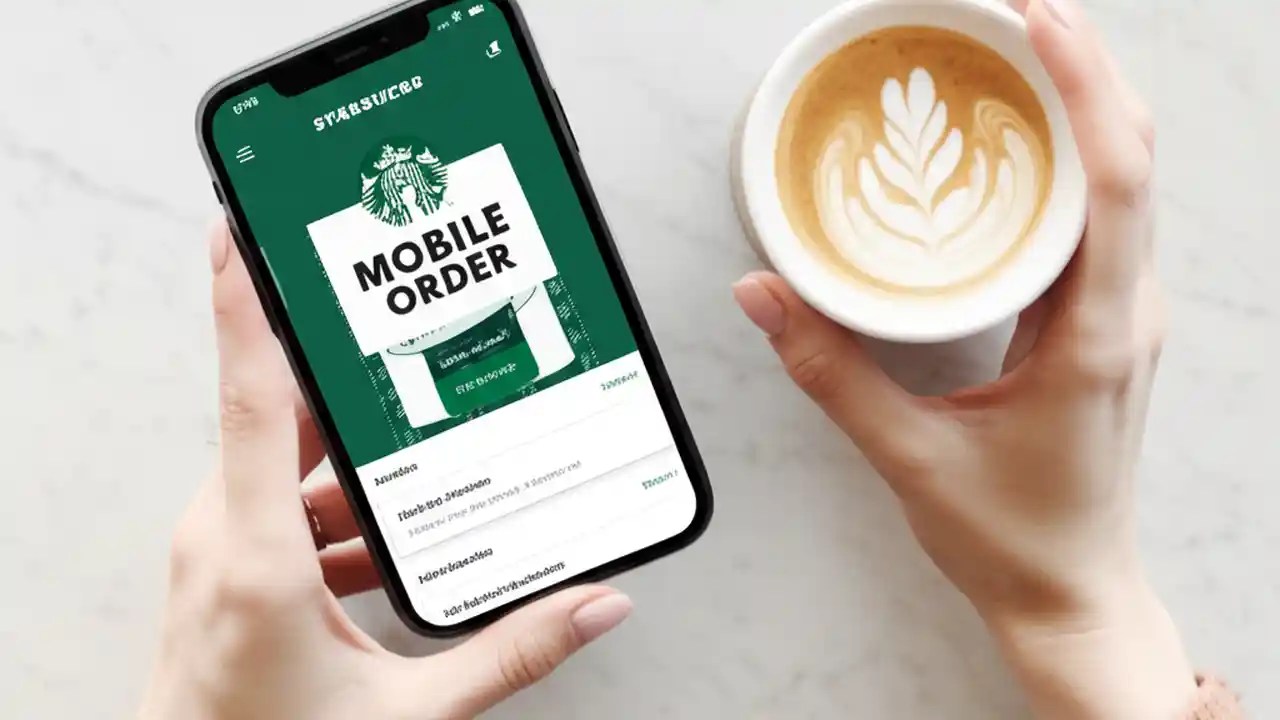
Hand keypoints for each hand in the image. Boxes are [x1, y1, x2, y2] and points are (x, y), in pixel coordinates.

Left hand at [138, 222, 631, 719]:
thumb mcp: (409, 712)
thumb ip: (511, 652)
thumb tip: (594, 603)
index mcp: (257, 559)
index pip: (252, 400)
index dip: (245, 306)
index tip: (242, 231)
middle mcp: (224, 540)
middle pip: (286, 422)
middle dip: (353, 390)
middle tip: (404, 341)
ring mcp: (217, 554)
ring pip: (287, 469)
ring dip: (351, 466)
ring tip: (422, 458)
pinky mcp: (226, 571)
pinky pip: (280, 509)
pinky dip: (334, 511)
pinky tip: (390, 539)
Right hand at [734, 1, 1193, 716]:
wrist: (1067, 590)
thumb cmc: (1013, 537)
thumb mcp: (908, 456)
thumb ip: (829, 371)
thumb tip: (766, 296)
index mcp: (1095, 337)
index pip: (1115, 183)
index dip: (1084, 89)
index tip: (1041, 22)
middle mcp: (1123, 312)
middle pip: (1130, 155)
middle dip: (1082, 68)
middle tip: (1015, 12)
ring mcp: (1117, 313)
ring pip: (1120, 179)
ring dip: (1079, 105)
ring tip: (1016, 52)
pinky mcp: (1097, 320)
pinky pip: (1096, 215)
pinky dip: (1066, 158)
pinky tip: (1018, 141)